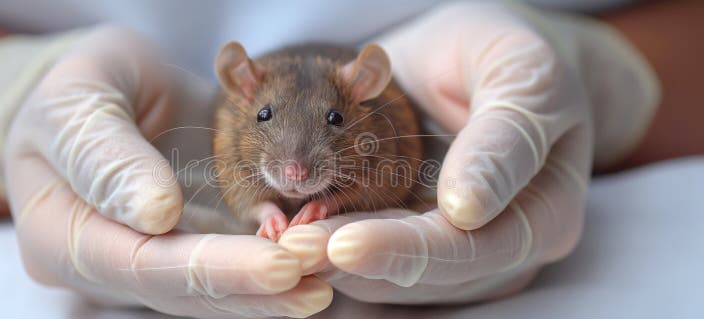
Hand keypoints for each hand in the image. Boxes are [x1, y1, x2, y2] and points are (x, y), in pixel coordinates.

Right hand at [0, 25, 330, 316]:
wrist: (105, 90)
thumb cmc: (77, 83)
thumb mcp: (77, 98)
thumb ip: (105, 154)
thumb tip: (155, 216)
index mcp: (56, 234)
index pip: (137, 265)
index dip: (209, 270)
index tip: (278, 263)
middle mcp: (103, 262)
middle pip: (179, 289)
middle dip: (253, 285)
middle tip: (319, 274)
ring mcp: (145, 258)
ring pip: (209, 288)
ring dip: (271, 284)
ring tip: (326, 269)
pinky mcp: (184, 244)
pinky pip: (227, 261)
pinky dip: (271, 259)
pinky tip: (313, 256)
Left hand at [278, 1, 658, 302]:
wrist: (480, 61)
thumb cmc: (510, 56)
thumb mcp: (523, 73)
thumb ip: (506, 136)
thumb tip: (465, 210)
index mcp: (546, 212)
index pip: (478, 247)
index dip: (410, 250)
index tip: (346, 243)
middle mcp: (502, 245)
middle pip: (428, 273)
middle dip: (356, 260)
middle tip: (292, 245)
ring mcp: (457, 248)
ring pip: (394, 276)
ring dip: (333, 260)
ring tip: (281, 240)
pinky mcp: (415, 237)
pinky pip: (373, 255)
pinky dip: (331, 247)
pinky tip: (291, 230)